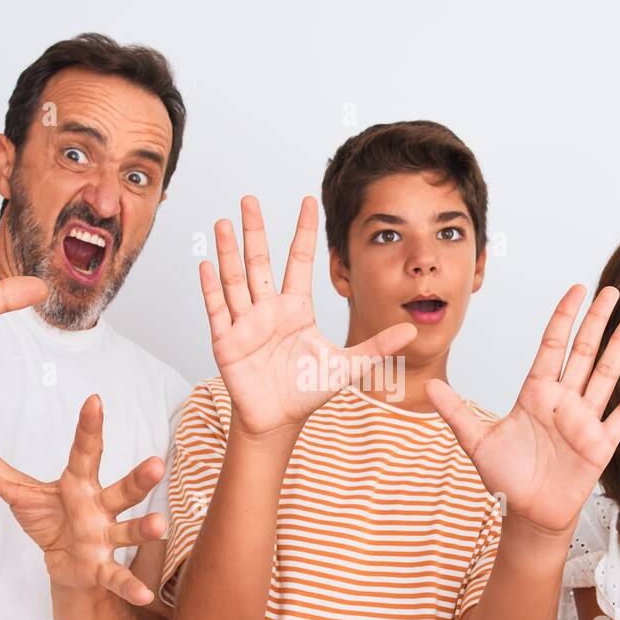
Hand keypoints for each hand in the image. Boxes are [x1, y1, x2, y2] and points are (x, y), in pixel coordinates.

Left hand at [0, 395, 167, 604]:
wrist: (63, 562)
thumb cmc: (50, 518)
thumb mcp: (20, 493)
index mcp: (80, 484)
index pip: (85, 451)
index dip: (89, 427)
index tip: (94, 401)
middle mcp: (100, 507)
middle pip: (123, 490)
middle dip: (140, 479)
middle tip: (156, 464)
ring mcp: (106, 538)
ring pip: (129, 530)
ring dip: (145, 529)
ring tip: (159, 525)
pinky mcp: (102, 568)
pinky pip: (117, 576)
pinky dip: (129, 586)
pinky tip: (143, 596)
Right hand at [197, 195, 416, 437]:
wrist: (278, 420)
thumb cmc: (307, 392)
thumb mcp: (348, 366)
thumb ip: (379, 346)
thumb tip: (412, 330)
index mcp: (297, 309)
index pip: (299, 261)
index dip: (304, 232)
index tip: (308, 201)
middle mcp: (269, 309)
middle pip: (261, 261)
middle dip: (255, 230)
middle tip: (250, 199)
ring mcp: (246, 323)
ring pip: (236, 279)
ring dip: (229, 251)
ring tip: (224, 222)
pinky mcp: (228, 342)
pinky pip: (219, 310)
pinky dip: (212, 288)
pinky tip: (206, 264)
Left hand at [426, 286, 619, 535]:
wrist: (529, 514)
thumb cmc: (506, 478)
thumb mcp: (476, 441)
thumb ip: (456, 412)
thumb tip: (428, 385)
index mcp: (535, 394)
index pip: (552, 346)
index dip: (564, 318)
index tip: (575, 291)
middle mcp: (563, 401)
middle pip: (583, 351)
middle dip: (597, 321)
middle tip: (610, 292)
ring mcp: (584, 420)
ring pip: (605, 374)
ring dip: (619, 347)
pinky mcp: (601, 443)